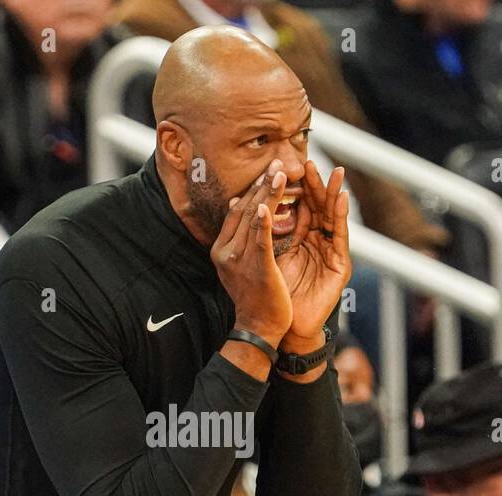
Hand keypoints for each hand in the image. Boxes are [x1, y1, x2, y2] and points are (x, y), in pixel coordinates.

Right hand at [211, 159, 292, 344]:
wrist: (257, 328)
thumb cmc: (252, 297)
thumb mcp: (238, 263)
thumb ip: (236, 236)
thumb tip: (235, 205)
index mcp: (221, 248)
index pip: (237, 212)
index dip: (252, 189)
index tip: (265, 170)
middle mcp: (226, 251)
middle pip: (244, 210)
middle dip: (261, 184)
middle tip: (276, 162)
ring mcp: (239, 260)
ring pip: (253, 220)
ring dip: (267, 194)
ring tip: (279, 173)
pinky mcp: (256, 268)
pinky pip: (259, 241)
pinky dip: (262, 222)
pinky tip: (266, 205)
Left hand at [276, 160, 351, 345]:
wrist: (281, 325)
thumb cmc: (274, 293)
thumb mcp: (267, 256)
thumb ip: (265, 232)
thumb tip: (249, 205)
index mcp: (300, 237)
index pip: (300, 205)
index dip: (295, 186)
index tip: (288, 165)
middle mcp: (317, 242)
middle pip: (318, 207)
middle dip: (315, 184)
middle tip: (310, 162)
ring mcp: (330, 252)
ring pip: (332, 217)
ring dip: (334, 193)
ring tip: (336, 172)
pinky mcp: (339, 265)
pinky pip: (339, 236)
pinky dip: (340, 216)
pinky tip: (341, 199)